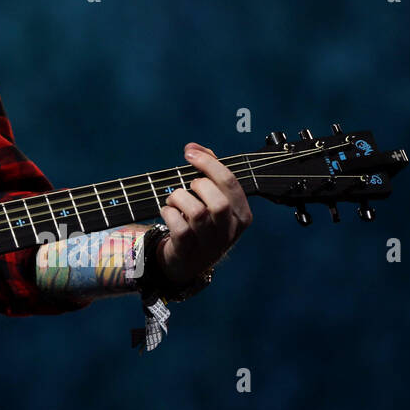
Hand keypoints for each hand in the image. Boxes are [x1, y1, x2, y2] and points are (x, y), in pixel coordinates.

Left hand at [157, 142, 252, 286]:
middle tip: (188, 187)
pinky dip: (168, 213)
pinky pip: (178, 227)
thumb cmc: (201, 223)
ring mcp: (210, 242)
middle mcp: (229, 230)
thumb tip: (193, 147)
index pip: (231, 183)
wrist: (188, 262)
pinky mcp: (188, 250)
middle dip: (197, 186)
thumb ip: (208, 170)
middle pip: (217, 200)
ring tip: (174, 200)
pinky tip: (168, 212)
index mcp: (241, 214)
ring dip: (179, 198)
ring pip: (197, 213)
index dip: (208, 163)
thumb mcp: (213, 199)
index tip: (190, 153)